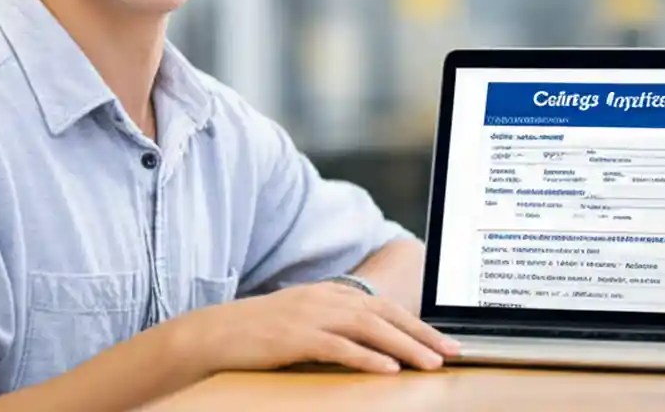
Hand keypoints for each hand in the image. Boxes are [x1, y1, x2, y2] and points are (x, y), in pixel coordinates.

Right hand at [178, 282, 460, 374]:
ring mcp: (311, 316)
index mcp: (332, 294)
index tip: (445, 342)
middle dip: (423, 334)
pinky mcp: (296, 336)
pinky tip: (388, 370)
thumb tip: (373, 344)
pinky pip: (339, 347)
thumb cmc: (259, 334)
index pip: (386, 308)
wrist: (212, 333)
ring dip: (405, 346)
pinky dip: (367, 358)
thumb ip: (336, 326)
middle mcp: (327, 299)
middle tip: (452, 353)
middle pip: (386, 315)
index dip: (418, 324)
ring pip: (370, 329)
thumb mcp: (305, 322)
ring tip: (430, 363)